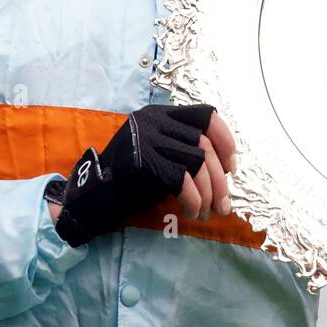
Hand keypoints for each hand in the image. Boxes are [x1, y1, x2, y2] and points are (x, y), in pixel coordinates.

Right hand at [52, 103, 236, 246]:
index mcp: (160, 114)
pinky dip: (193, 199)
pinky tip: (192, 212)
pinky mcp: (142, 160)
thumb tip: (224, 169)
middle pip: (203, 145)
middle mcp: (154, 121)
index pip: (205, 115)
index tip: (231, 167)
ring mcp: (146, 139)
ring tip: (206, 212)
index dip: (225, 140)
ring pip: (197, 162)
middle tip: (223, 205)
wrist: (95, 196)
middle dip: (220, 180)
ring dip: (208, 193)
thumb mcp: (161, 154)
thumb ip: (185, 150)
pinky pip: (182, 180)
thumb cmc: (132, 180)